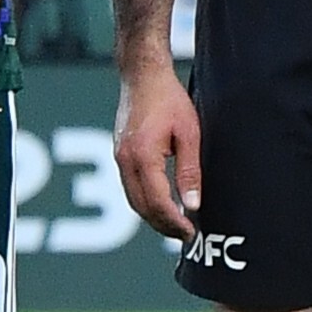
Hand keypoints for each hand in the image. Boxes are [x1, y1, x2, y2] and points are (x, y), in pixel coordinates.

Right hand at [116, 65, 204, 241]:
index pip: (157, 202)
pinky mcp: (119, 154)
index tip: (191, 233)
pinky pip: (129, 188)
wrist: (142, 75)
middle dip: (163, 225)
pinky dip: (144, 202)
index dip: (174, 222)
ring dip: (152, 217)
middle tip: (186, 236)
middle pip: (141, 207)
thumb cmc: (169, 99)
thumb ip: (190, 171)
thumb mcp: (189, 134)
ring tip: (176, 226)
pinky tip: (161, 205)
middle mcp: (125, 160)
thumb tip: (192, 205)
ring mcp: (118, 158)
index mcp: (143, 156)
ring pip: (133, 200)